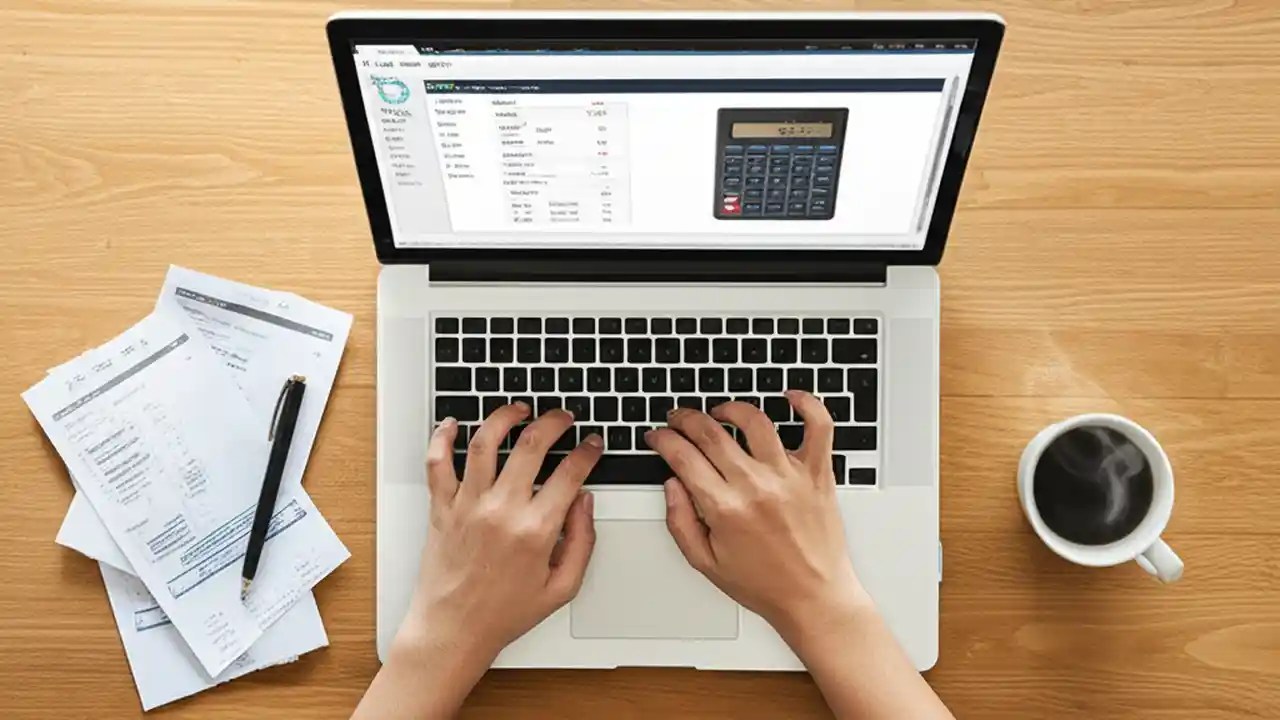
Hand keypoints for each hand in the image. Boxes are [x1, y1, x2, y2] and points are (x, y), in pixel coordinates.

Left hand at [394, 403, 599, 663]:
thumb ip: (583, 541)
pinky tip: (454, 424)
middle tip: (562, 418)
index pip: (570, 473)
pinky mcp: (442, 508)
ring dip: (505, 416)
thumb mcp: (562, 588)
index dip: (587, 452)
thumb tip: (585, 502)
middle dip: (554, 422)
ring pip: (486, 442)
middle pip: (531, 445)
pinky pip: (438, 462)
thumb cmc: (504, 614)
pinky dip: (443, 437)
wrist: (452, 630)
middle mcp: (501, 511)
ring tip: (518, 409)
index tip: (592, 444)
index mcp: (536, 530)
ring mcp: (468, 505)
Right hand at [645, 390, 871, 640]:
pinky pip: (818, 427)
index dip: (663, 439)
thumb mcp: (705, 563)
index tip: (658, 436)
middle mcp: (756, 486)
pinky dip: (807, 405)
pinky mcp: (818, 473)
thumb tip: (671, 484)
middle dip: (686, 419)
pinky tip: (791, 398)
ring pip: (755, 420)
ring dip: (730, 408)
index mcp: (725, 509)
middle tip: (679, 419)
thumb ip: (680, 521)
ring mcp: (789, 476)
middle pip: (711, 432)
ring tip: (721, 411)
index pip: (683, 456)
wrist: (814, 598)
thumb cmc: (765, 584)